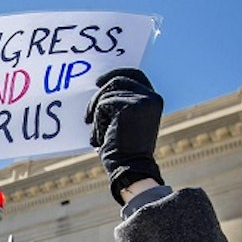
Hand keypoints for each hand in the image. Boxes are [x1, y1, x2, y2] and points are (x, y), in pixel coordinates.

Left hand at [84, 68, 163, 204]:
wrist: (130, 167)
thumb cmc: (125, 151)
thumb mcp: (126, 123)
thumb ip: (121, 104)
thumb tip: (101, 89)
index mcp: (153, 100)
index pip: (135, 74)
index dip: (116, 73)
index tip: (99, 82)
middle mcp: (151, 97)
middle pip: (118, 79)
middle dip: (99, 94)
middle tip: (88, 113)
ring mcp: (141, 100)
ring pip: (107, 92)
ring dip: (96, 111)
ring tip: (98, 131)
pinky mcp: (128, 106)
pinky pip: (102, 104)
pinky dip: (97, 121)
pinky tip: (102, 136)